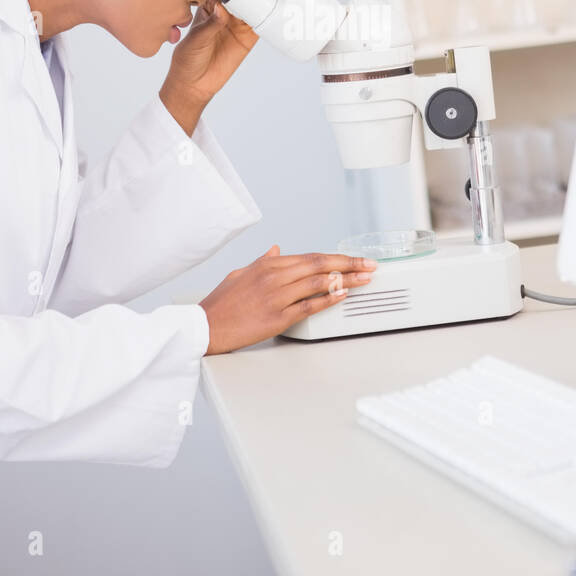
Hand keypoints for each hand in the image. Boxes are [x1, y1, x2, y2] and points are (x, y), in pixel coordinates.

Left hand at [162, 0, 278, 111]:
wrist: (194, 85)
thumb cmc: (187, 59)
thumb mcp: (195, 39)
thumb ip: (210, 24)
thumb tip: (222, 8)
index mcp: (208, 9)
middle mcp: (224, 15)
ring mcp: (236, 27)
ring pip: (251, 8)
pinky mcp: (246, 40)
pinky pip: (259, 26)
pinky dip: (267, 17)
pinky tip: (274, 8)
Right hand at [201, 246, 379, 353]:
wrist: (205, 326)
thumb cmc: (221, 302)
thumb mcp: (241, 273)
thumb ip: (263, 261)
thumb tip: (278, 250)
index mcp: (268, 264)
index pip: (311, 256)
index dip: (336, 257)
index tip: (354, 258)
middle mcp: (274, 277)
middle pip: (319, 265)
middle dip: (349, 264)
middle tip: (370, 265)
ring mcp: (276, 297)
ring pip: (318, 283)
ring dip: (346, 280)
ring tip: (364, 279)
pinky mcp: (277, 318)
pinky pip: (309, 306)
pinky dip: (328, 299)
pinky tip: (342, 295)